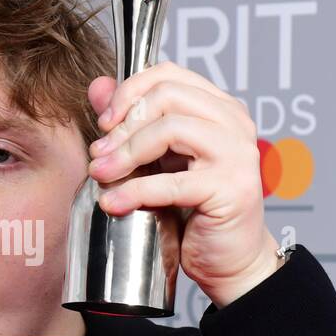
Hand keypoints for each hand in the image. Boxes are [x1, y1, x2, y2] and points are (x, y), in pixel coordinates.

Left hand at [85, 60, 281, 307]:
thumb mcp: (158, 160)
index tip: (104, 123)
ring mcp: (237, 154)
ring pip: (171, 129)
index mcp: (220, 108)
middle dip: (123, 125)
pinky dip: (135, 191)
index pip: (169, 75)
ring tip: (102, 175)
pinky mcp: (231, 189)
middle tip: (99, 154)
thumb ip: (132, 123)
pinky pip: (172, 182)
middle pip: (167, 97)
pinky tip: (112, 203)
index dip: (129, 92)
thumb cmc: (196, 210)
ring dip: (126, 153)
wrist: (231, 260)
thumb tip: (98, 87)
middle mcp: (235, 123)